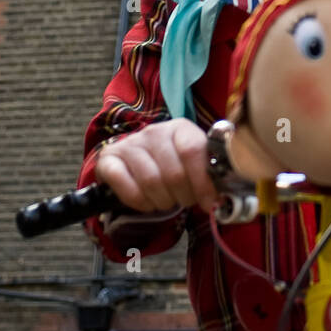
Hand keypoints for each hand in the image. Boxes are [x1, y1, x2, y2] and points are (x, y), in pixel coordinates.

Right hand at [93, 119, 221, 214]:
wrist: (139, 161)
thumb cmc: (174, 165)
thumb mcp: (195, 164)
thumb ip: (210, 176)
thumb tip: (223, 199)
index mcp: (180, 128)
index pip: (192, 150)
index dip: (203, 181)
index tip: (209, 202)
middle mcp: (154, 132)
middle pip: (173, 172)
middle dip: (183, 196)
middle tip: (185, 200)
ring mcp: (130, 144)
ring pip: (151, 181)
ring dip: (163, 201)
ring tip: (167, 200)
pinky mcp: (108, 160)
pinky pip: (125, 186)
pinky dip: (139, 202)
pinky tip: (147, 202)